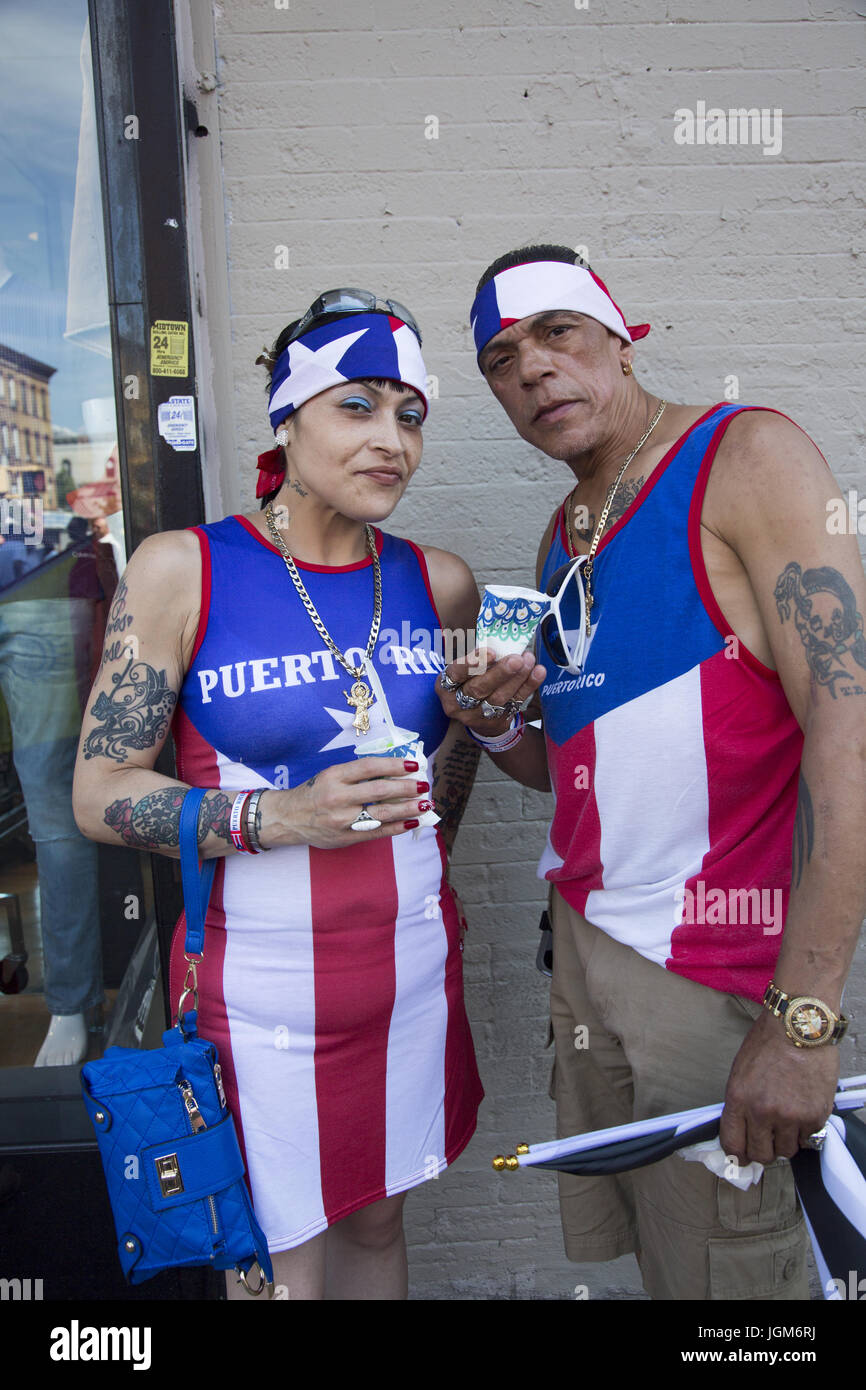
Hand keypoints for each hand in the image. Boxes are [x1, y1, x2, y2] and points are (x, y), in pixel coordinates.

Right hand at [261, 757, 431, 849]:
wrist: (288, 818)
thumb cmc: (314, 793)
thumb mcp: (330, 775)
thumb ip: (356, 774)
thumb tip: (393, 771)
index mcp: (334, 776)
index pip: (369, 767)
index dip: (394, 765)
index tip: (413, 764)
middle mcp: (338, 797)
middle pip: (379, 791)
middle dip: (406, 788)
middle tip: (425, 785)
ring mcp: (342, 820)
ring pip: (382, 813)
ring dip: (408, 808)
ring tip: (425, 804)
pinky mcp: (346, 837)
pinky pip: (377, 832)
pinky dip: (397, 827)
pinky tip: (412, 822)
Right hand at [436, 647, 546, 736]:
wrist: (473, 714)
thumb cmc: (467, 682)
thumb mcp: (462, 671)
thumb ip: (477, 658)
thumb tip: (502, 640)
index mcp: (445, 687)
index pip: (455, 674)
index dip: (472, 664)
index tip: (490, 652)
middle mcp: (457, 704)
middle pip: (478, 689)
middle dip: (500, 673)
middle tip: (516, 659)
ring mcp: (477, 716)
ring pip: (498, 698)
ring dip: (517, 678)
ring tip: (528, 660)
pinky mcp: (496, 721)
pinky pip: (514, 703)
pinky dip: (528, 687)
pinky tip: (538, 673)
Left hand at [720, 1009, 839, 1165]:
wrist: (799, 1025)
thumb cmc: (769, 1041)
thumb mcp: (741, 1071)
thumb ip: (740, 1103)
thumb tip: (741, 1129)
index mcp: (739, 1099)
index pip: (733, 1144)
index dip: (737, 1155)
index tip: (741, 1156)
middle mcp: (763, 1112)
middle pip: (761, 1154)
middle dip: (762, 1151)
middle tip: (767, 1140)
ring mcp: (791, 1116)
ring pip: (786, 1151)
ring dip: (785, 1142)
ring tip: (786, 1123)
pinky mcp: (815, 1115)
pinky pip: (809, 1140)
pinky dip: (805, 1132)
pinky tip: (802, 1115)